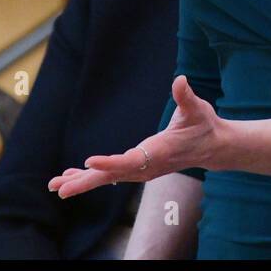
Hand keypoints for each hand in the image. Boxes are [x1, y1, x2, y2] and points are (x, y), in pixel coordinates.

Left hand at [47, 75, 223, 199]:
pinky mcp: (140, 169)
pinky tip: (73, 176)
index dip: (109, 163)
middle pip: (113, 176)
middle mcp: (148, 166)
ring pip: (108, 178)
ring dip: (82, 180)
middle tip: (60, 189)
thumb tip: (181, 81)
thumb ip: (186, 97)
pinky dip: (92, 175)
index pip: (130, 160)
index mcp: (159, 152)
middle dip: (86, 182)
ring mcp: (143, 170)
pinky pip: (112, 175)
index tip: (88, 162)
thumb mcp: (198, 109)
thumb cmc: (205, 125)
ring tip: (56, 185)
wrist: (213, 147)